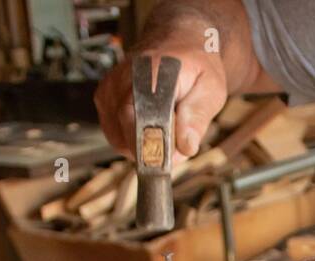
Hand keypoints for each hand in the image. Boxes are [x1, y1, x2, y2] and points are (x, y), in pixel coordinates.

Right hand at [94, 13, 227, 164]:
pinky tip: (148, 125)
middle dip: (150, 151)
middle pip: (126, 132)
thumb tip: (186, 146)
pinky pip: (112, 132)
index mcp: (151, 73)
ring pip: (118, 137)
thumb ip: (197, 117)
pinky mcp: (103, 97)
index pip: (141, 119)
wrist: (178, 42)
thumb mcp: (211, 90)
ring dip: (141, 146)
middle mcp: (123, 79)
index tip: (162, 165)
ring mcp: (110, 88)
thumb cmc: (196, 67)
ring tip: (164, 130)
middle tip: (173, 149)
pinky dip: (130, 138)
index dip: (150, 147)